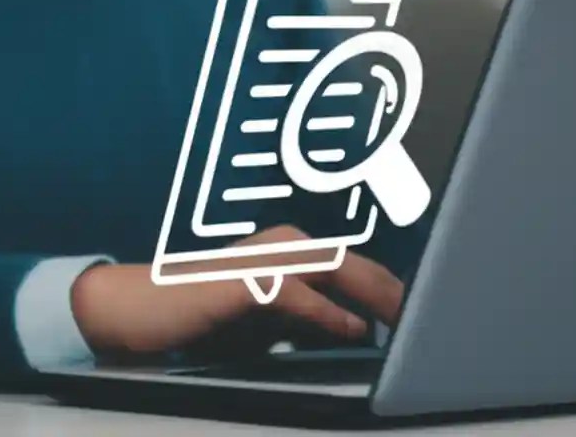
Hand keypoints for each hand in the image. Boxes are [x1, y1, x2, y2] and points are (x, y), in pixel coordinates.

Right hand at [70, 225, 403, 354]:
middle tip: (437, 315)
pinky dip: (330, 314)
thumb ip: (310, 319)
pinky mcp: (246, 282)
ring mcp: (267, 258)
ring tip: (409, 321)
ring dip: (378, 298)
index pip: (360, 268)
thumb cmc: (203, 315)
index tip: (428, 311)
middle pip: (360, 265)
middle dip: (399, 291)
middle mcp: (287, 243)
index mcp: (295, 249)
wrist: (138, 307)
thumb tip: (359, 331)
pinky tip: (354, 331)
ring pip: (339, 270)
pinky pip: (298, 296)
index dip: (395, 289)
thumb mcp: (267, 319)